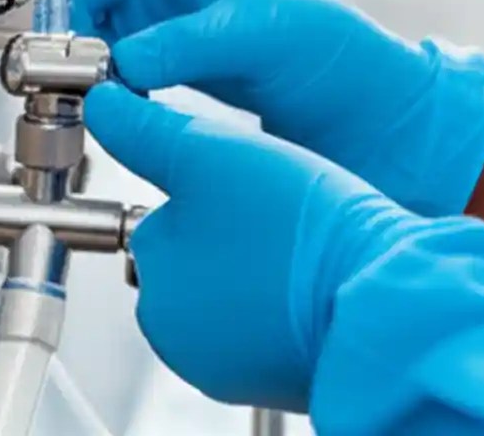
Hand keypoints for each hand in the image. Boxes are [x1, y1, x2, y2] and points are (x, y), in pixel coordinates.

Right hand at [5, 0, 483, 215]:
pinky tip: (109, 105)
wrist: (361, 108)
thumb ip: (186, 43)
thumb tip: (123, 62)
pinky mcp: (175, 70)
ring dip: (78, 54)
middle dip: (64, 9)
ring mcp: (171, 27)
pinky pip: (118, 69)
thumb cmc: (329, 46)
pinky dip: (104, 85)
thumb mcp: (256, 33)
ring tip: (77, 85)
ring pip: (97, 29)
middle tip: (52, 51)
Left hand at [83, 82, 421, 410]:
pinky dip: (281, 301)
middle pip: (194, 258)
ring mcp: (223, 363)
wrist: (379, 295)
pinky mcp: (270, 375)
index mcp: (152, 278)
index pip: (164, 219)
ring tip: (298, 246)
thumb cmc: (302, 227)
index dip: (211, 190)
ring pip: (229, 289)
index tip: (251, 187)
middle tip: (279, 215)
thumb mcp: (212, 153)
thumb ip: (147, 130)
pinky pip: (263, 323)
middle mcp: (175, 335)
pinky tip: (310, 279)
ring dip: (255, 266)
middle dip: (230, 232)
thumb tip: (103, 108)